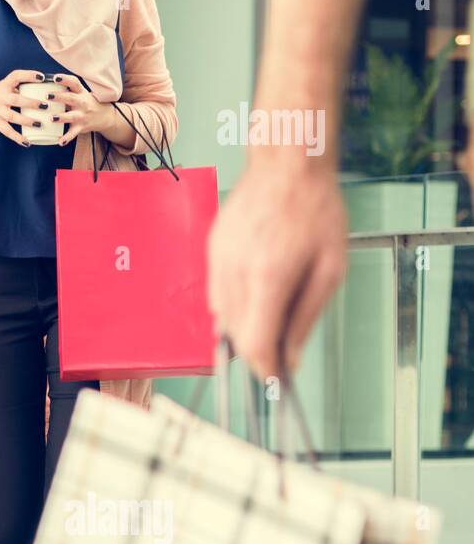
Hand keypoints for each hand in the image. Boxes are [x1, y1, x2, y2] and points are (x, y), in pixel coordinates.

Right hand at [0, 69, 58, 146]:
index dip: (29, 75)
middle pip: (16, 100)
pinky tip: (27, 142)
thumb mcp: (1, 88)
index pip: (16, 76)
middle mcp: (0, 97)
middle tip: (45, 106)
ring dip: (27, 121)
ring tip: (39, 124)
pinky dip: (17, 137)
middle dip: (31, 103)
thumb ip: (17, 88)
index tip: (41, 77)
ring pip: (13, 117)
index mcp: (3, 86)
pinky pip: (7, 131)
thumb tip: (41, 91)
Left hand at [49, 74, 106, 146]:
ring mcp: (82, 115)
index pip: (74, 82)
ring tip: (52, 118)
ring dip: (62, 117)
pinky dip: (67, 138)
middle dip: (59, 97)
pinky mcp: (81, 127)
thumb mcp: (81, 93)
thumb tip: (43, 85)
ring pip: (72, 116)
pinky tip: (60, 141)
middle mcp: (82, 103)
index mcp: (80, 92)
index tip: (55, 77)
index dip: (65, 79)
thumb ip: (67, 90)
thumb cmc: (87, 103)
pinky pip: (74, 133)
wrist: (105, 116)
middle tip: (47, 96)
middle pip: (71, 98)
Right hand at [207, 154, 346, 381]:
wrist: (286, 163)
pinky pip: (217, 293)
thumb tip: (291, 357)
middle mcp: (235, 273)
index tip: (277, 380)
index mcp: (267, 278)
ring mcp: (218, 261)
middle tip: (281, 355)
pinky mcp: (212, 250)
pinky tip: (256, 294)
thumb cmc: (314, 208)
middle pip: (235, 335)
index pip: (254, 344)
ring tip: (272, 319)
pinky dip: (234, 305)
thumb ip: (306, 317)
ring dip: (244, 329)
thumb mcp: (330, 269)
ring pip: (222, 317)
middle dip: (256, 352)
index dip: (265, 369)